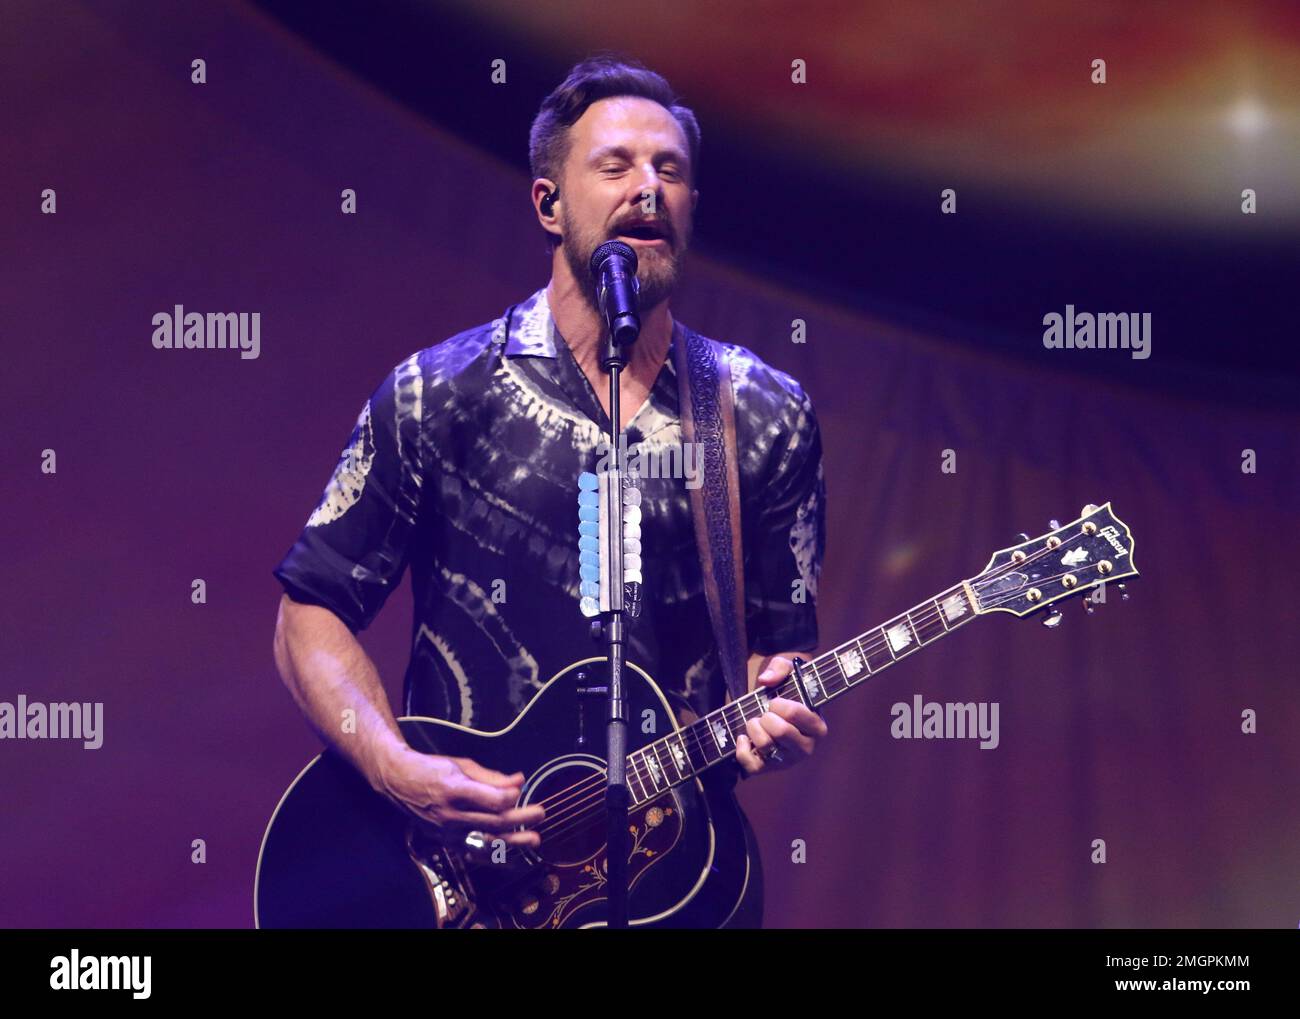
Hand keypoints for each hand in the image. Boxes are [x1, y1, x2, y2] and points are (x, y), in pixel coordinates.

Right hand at [373, 748, 545, 848]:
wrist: (399, 782)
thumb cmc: (433, 769)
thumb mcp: (461, 765)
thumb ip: (491, 776)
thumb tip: (519, 781)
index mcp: (455, 789)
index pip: (490, 800)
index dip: (509, 798)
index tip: (522, 792)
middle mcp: (451, 814)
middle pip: (493, 820)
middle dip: (520, 819)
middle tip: (540, 814)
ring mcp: (447, 831)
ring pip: (486, 840)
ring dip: (513, 842)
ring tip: (534, 840)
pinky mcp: (445, 842)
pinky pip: (473, 852)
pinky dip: (493, 856)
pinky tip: (511, 858)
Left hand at [735, 655, 827, 778]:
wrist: (776, 711)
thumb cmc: (788, 691)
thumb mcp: (789, 670)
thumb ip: (780, 667)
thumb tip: (766, 680)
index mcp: (818, 727)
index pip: (795, 713)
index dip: (779, 704)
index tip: (776, 701)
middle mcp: (807, 748)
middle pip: (780, 730)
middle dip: (766, 716)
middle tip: (766, 713)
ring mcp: (788, 761)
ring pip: (765, 745)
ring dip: (753, 727)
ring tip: (757, 722)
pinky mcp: (769, 769)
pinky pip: (751, 765)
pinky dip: (742, 749)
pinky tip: (744, 738)